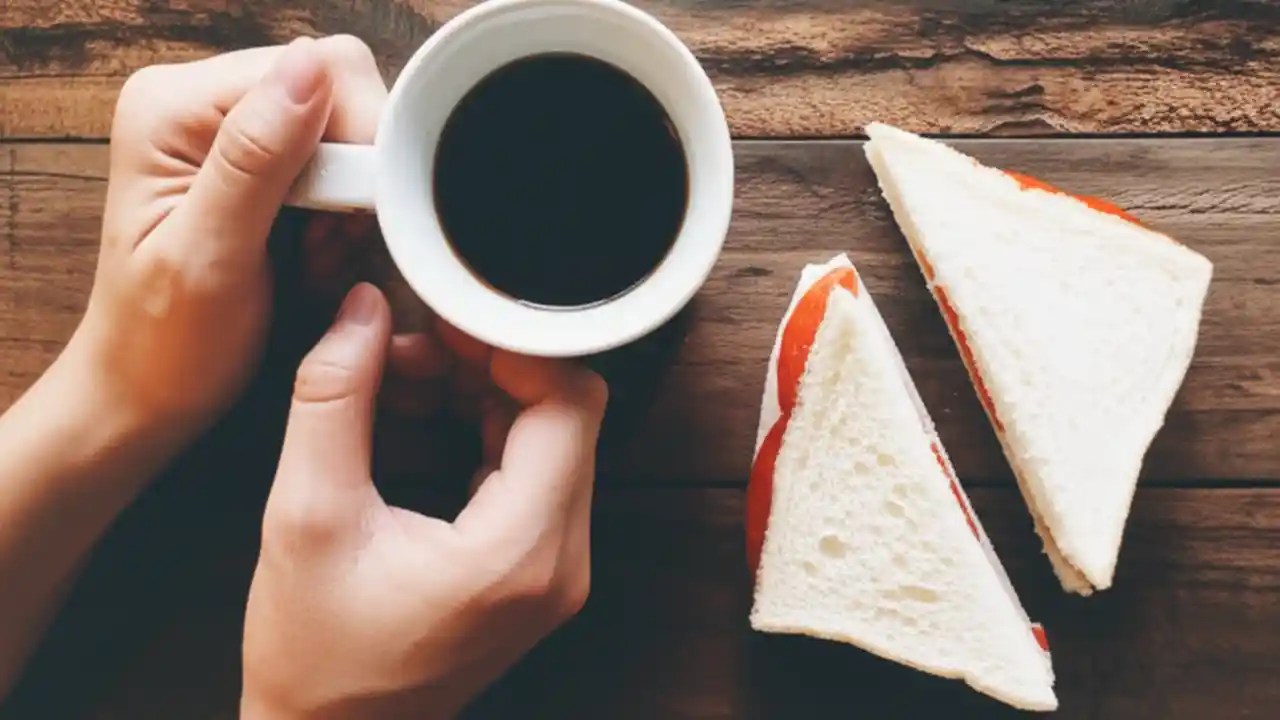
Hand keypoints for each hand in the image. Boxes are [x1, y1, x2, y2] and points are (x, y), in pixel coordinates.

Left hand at [69, 35, 387, 441]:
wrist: (148, 394)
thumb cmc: (165, 345)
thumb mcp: (210, 256)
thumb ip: (256, 159)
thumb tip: (310, 68)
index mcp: (173, 108)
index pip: (314, 70)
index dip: (356, 141)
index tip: (347, 219)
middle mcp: (199, 102)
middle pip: (338, 92)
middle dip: (353, 178)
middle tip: (323, 246)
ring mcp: (232, 130)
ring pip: (348, 134)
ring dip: (349, 205)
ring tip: (310, 258)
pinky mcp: (260, 163)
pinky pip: (339, 166)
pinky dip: (342, 217)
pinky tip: (310, 254)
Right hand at [242, 284, 607, 718]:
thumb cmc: (315, 654)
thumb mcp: (305, 514)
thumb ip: (334, 398)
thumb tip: (362, 307)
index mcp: (521, 552)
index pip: (570, 404)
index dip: (512, 346)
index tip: (443, 322)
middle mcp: (561, 561)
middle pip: (562, 414)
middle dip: (483, 365)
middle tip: (402, 349)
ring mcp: (555, 568)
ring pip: (546, 436)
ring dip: (475, 393)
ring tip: (393, 382)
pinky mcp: (536, 568)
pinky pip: (529, 470)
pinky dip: (476, 431)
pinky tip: (410, 421)